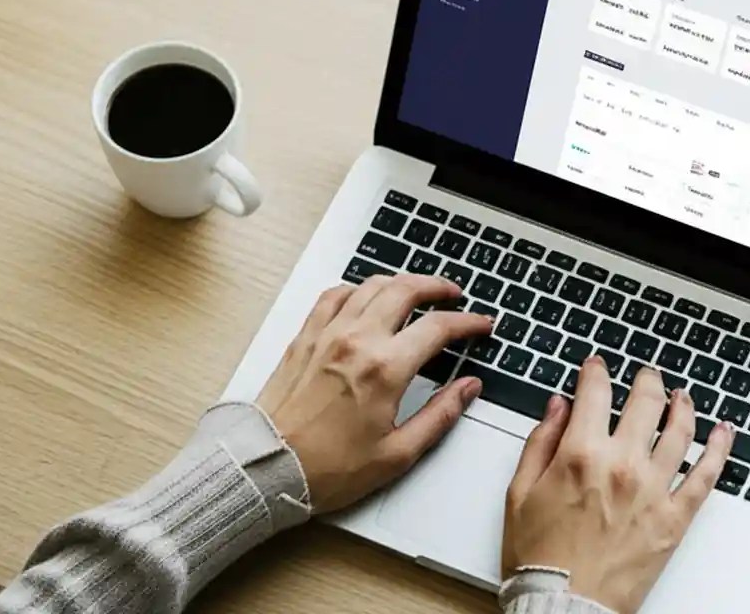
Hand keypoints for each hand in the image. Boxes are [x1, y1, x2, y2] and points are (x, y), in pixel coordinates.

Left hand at [257, 275, 492, 512]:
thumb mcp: (398, 453)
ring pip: (372, 285)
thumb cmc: (328, 468)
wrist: (268, 467)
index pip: (438, 327)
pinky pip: (334, 295)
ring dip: (401, 282)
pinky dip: (358, 288)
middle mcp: (357, 341)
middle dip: (437, 286)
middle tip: (453, 295)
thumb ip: (440, 415)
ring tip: (417, 291)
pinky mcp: (305, 337)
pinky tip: (366, 297)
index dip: (468, 322)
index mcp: (385, 369)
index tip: (481, 324)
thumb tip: (468, 388)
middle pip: (406, 289)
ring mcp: (328, 334)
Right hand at [502, 358, 735, 613]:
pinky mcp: (674, 518)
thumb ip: (540, 442)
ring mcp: (654, 491)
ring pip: (680, 430)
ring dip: (682, 405)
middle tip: (645, 376)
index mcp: (581, 455)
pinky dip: (719, 449)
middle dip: (645, 380)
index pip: (595, 392)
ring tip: (681, 396)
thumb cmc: (540, 559)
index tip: (596, 367)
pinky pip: (706, 475)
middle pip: (646, 402)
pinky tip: (724, 433)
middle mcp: (622, 466)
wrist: (564, 607)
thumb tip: (557, 407)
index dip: (596, 371)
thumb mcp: (520, 492)